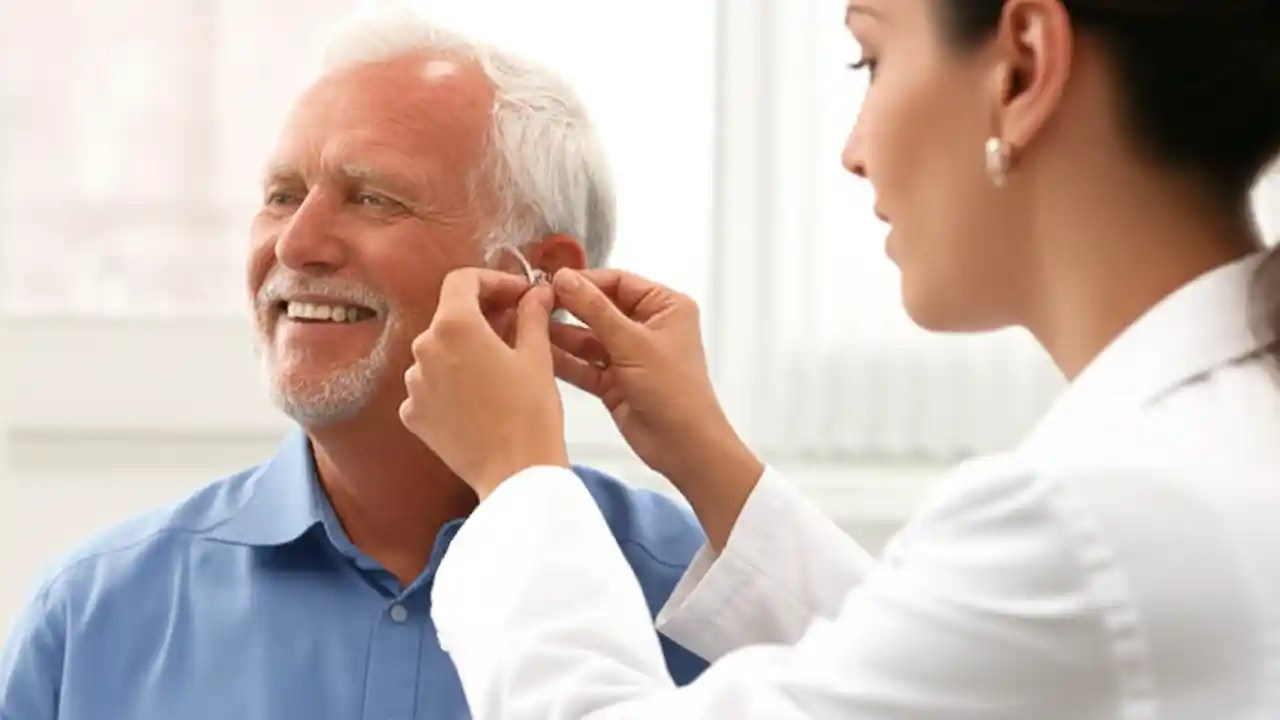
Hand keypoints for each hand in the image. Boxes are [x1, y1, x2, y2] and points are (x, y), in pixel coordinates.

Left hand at [400, 268, 568, 499]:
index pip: (463, 281)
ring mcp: (414, 384)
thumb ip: (531, 315)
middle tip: (517, 326)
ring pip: (439, 351)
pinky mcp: (413, 413)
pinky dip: (452, 382)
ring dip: (466, 350)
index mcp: (454, 326)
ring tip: (500, 367)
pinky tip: (480, 396)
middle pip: (450, 316)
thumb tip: (537, 293)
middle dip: (482, 315)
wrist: (515, 474)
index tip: (516, 294)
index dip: (493, 281)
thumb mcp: (537, 356)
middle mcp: (424, 349)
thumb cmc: (530, 415)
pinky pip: (430, 384)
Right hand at [550, 269, 762, 549]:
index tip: (551, 282)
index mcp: (665, 307)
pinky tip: (539, 353)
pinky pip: (586, 365)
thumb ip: (595, 309)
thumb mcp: (633, 343)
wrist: (684, 447)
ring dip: (562, 335)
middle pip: (600, 308)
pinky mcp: (615, 381)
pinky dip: (566, 361)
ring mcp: (631, 355)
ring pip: (589, 338)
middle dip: (569, 309)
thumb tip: (565, 277)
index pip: (618, 281)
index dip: (585, 281)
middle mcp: (648, 327)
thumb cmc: (673, 390)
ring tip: (527, 327)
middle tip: (533, 304)